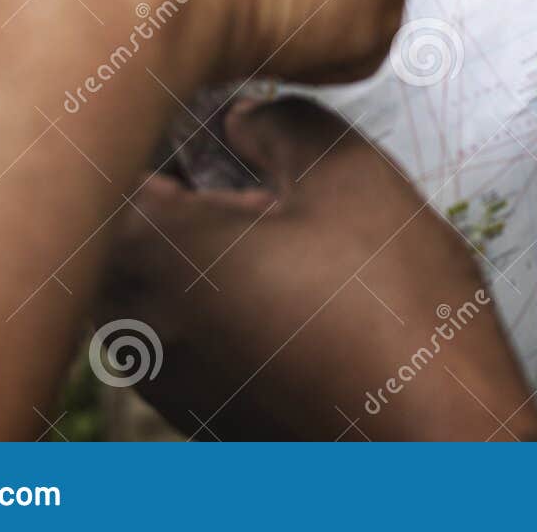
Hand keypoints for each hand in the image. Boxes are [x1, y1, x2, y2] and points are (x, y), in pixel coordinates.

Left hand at [100, 97, 536, 439]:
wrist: (439, 441)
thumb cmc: (396, 314)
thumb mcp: (347, 175)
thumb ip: (277, 119)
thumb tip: (243, 114)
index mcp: (149, 252)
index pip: (97, 150)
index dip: (148, 108)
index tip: (194, 94)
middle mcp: (127, 320)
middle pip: (114, 212)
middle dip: (170, 171)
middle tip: (240, 150)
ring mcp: (157, 371)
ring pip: (147, 267)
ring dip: (193, 232)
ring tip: (274, 220)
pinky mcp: (193, 403)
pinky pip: (178, 317)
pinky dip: (213, 286)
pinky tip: (287, 280)